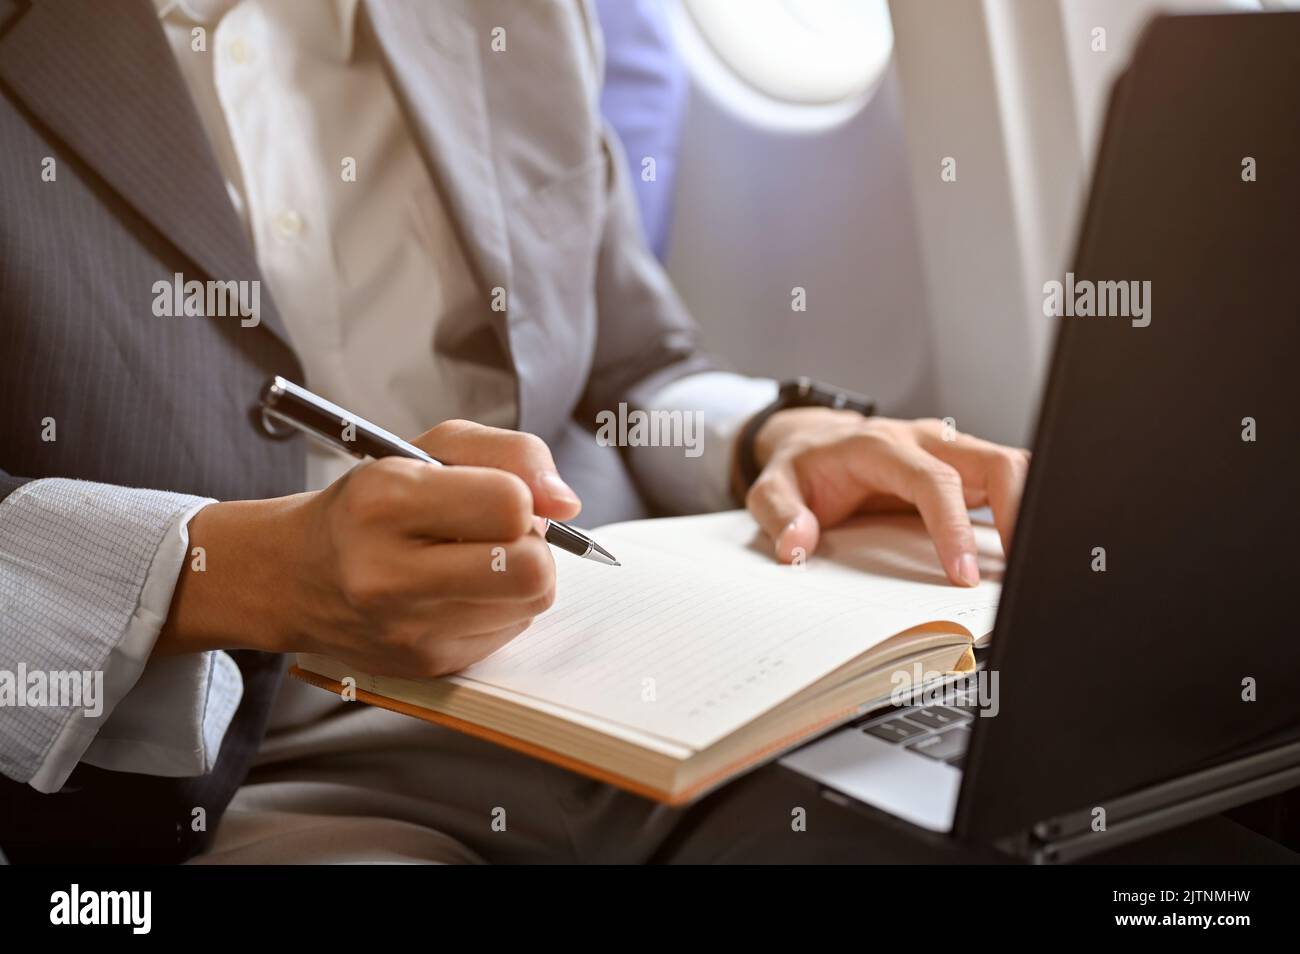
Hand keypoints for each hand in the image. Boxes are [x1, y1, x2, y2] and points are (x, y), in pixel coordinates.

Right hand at [158, 421, 581, 676]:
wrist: (293, 575)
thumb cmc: (371, 502)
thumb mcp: (429, 449)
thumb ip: (511, 454)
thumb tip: (569, 503)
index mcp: (383, 501)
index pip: (509, 505)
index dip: (520, 496)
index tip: (497, 496)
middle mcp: (388, 574)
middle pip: (531, 570)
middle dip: (532, 546)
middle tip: (500, 534)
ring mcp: (407, 631)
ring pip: (530, 603)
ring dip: (518, 576)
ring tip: (473, 559)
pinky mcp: (425, 667)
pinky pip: (510, 631)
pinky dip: (499, 606)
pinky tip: (458, 590)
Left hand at [739, 409, 1029, 585]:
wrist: (813, 443)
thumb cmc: (801, 469)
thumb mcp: (770, 488)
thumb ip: (780, 514)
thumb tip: (798, 545)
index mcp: (881, 446)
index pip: (933, 481)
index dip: (953, 527)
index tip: (962, 575)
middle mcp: (926, 442)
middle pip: (995, 462)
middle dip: (1019, 511)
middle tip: (1021, 571)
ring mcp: (951, 453)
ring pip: (1013, 467)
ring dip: (1030, 511)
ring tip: (1030, 567)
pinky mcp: (964, 470)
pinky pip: (1009, 484)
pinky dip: (1024, 513)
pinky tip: (1024, 554)